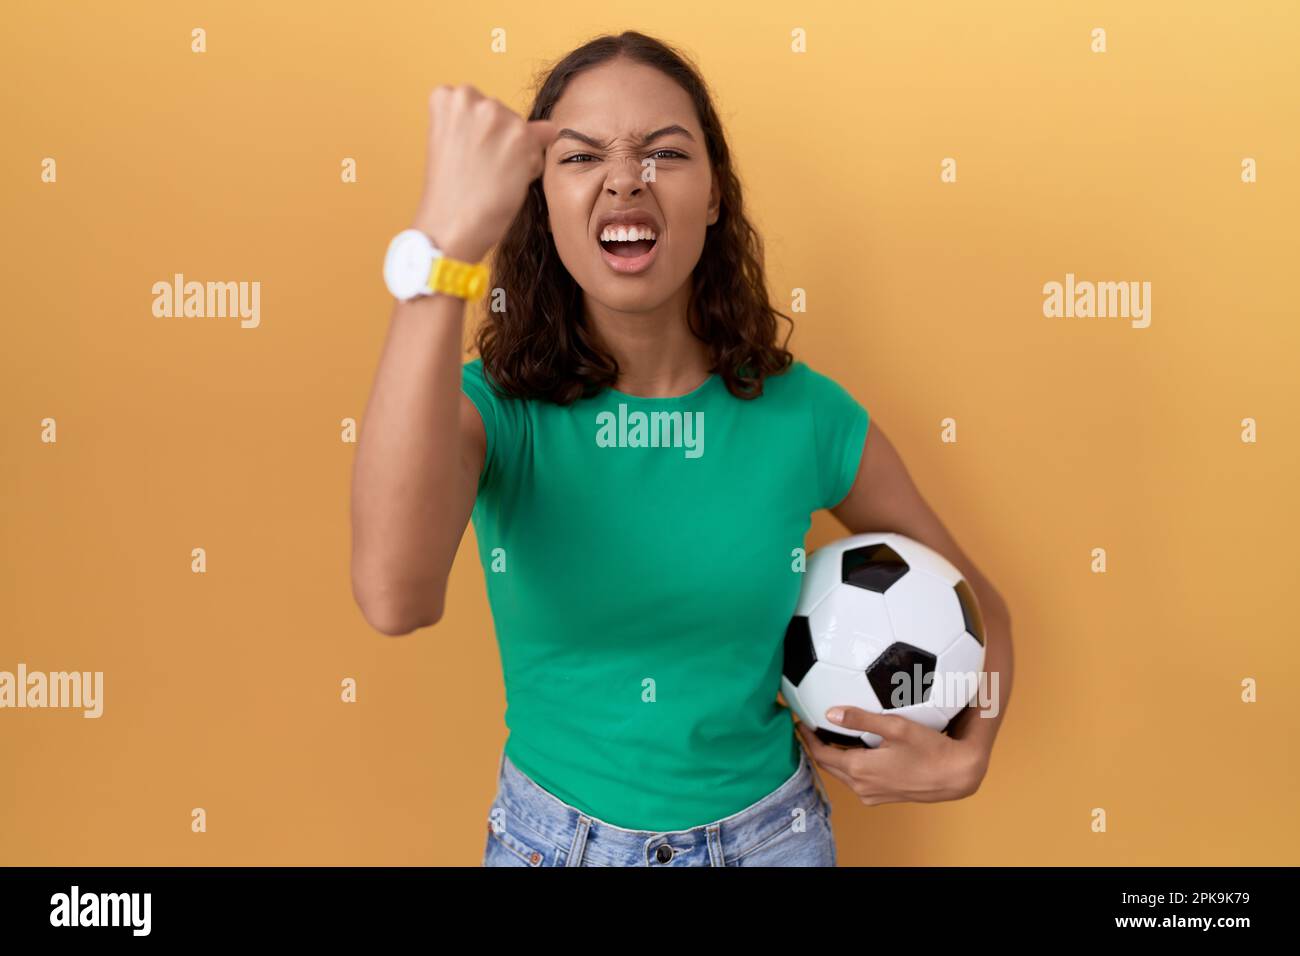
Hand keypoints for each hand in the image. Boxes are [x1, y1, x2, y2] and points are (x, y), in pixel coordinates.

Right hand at [413, 84, 557, 261]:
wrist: (451, 226)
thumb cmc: (451, 193)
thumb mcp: (455, 145)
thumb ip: (488, 125)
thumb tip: (548, 127)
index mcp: (446, 97)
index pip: (477, 104)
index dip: (477, 134)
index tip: (466, 154)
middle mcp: (470, 97)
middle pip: (504, 114)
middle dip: (500, 141)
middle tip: (479, 170)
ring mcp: (497, 115)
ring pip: (523, 131)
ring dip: (517, 154)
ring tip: (491, 177)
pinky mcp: (522, 135)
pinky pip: (539, 149)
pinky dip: (530, 168)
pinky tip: (506, 182)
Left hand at [795, 707, 987, 806]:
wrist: (956, 775)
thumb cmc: (929, 748)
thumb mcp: (895, 727)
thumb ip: (861, 719)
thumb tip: (830, 712)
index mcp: (859, 770)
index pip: (821, 754)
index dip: (807, 738)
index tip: (799, 721)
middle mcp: (861, 787)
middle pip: (828, 766)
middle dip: (816, 747)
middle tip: (808, 727)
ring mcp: (872, 794)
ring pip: (842, 774)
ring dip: (832, 757)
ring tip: (826, 736)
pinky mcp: (882, 797)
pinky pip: (856, 781)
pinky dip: (847, 765)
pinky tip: (852, 750)